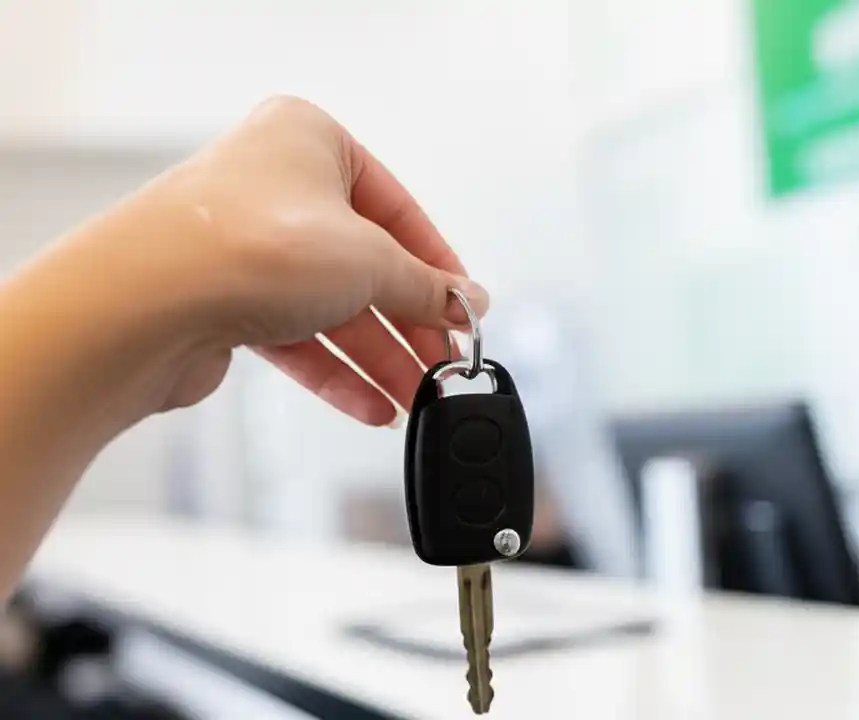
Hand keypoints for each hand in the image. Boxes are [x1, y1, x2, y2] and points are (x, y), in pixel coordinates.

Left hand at [115, 96, 488, 424]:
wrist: (136, 307)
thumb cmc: (243, 247)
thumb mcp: (369, 261)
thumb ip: (426, 287)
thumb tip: (467, 302)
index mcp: (308, 141)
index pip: (397, 207)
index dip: (437, 266)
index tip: (465, 309)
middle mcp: (272, 185)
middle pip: (364, 263)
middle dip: (408, 323)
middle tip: (445, 364)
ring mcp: (244, 244)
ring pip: (330, 305)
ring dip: (378, 356)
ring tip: (416, 398)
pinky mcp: (221, 301)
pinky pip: (294, 336)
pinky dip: (334, 371)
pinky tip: (371, 405)